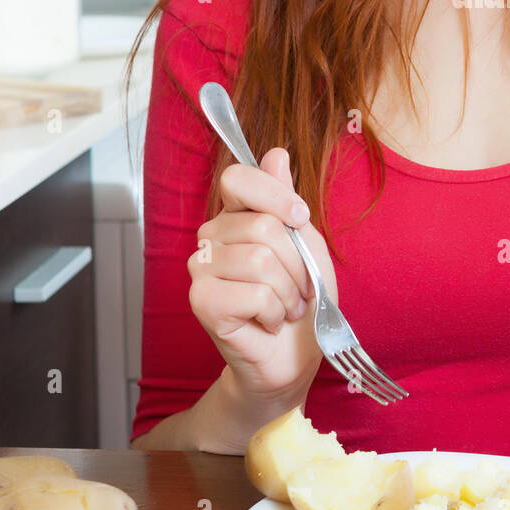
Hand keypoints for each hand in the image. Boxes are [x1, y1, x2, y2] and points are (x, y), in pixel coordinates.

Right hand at [188, 148, 338, 406]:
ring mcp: (201, 269)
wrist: (293, 355)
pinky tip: (268, 321)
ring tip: (286, 306)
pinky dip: (274, 311)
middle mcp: (212, 237)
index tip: (300, 216)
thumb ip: (288, 202)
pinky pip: (253, 293)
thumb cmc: (302, 298)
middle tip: (299, 286)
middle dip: (297, 262)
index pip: (237, 178)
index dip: (274, 194)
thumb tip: (275, 153)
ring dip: (288, 291)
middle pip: (262, 225)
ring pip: (260, 261)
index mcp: (236, 215)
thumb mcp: (308, 245)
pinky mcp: (201, 301)